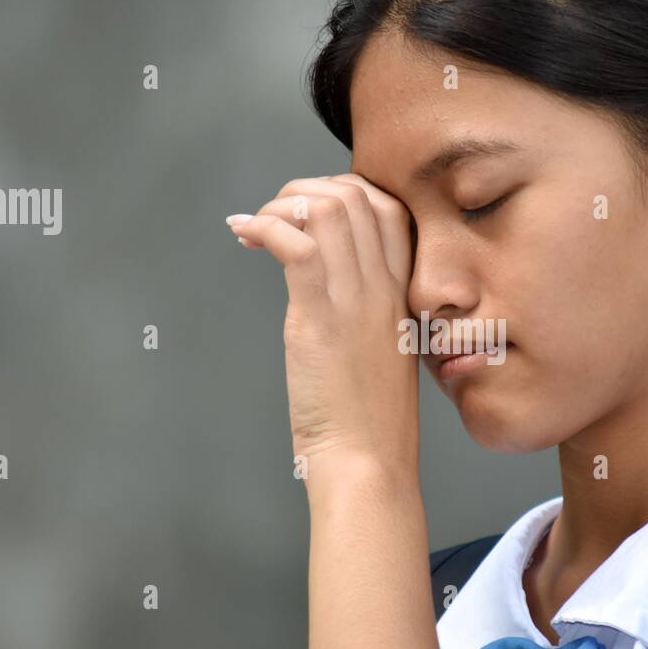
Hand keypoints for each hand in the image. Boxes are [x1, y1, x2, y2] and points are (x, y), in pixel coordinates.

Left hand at [227, 174, 418, 478]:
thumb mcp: (377, 351)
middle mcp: (384, 287)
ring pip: (326, 210)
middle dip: (304, 189)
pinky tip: (244, 237)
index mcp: (403, 293)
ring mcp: (356, 299)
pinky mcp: (321, 316)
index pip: (389, 208)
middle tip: (274, 212)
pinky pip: (296, 244)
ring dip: (279, 205)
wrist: (368, 459)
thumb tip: (325, 285)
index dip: (344, 191)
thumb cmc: (368, 418)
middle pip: (355, 196)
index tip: (309, 209)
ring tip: (255, 225)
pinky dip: (263, 227)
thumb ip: (362, 313)